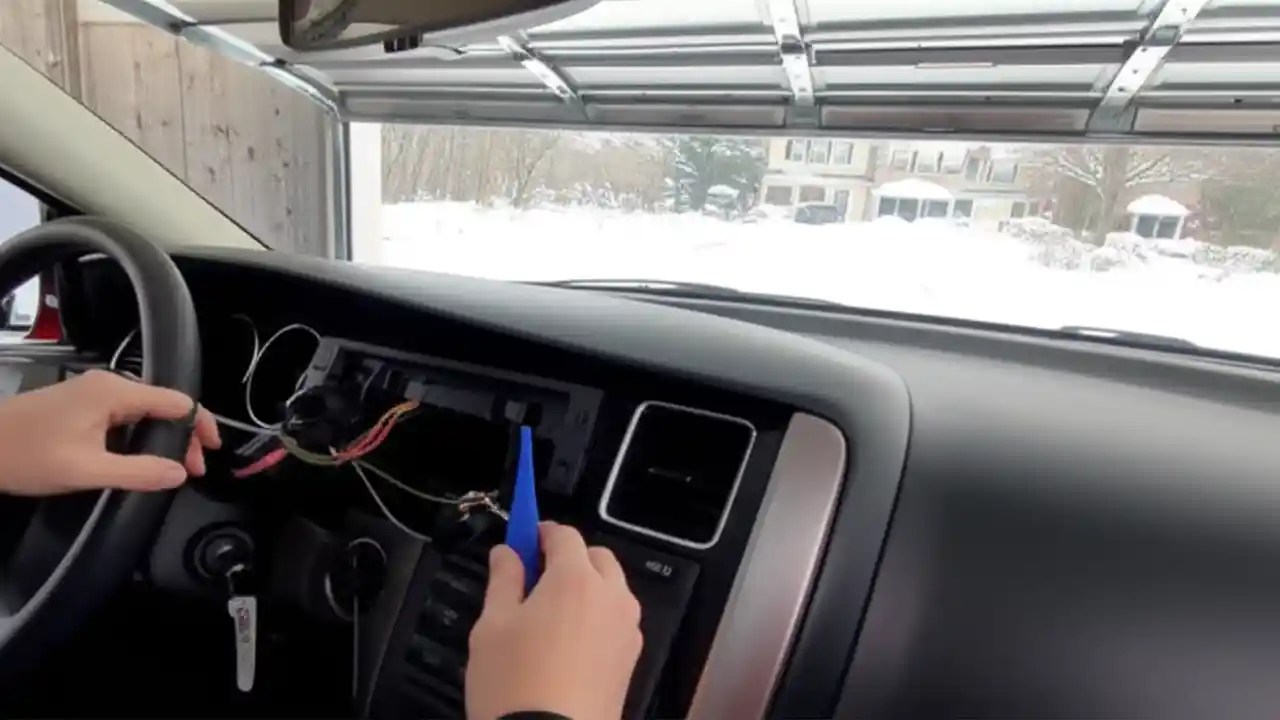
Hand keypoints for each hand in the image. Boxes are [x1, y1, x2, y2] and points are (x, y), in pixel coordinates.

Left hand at [0, 369, 220, 494]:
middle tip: (189, 472)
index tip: (210, 456)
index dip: (201, 427)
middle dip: (182, 437)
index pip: (178, 402)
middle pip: (164, 405)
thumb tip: (179, 474)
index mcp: (115, 393)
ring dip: (161, 438)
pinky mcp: (80, 403)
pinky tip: (139, 458)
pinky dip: (139, 435)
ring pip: (144, 411)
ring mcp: (92, 392)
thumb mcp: (85, 470)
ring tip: (169, 468)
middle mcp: (108, 385)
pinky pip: (124, 415)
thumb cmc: (26, 456)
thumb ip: (138, 472)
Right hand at [466, 522, 642, 719]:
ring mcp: (627, 629)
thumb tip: (506, 552)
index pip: (564, 535)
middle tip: (533, 579)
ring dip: (587, 586)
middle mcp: (611, 597)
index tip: (522, 539)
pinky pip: (616, 621)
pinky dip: (597, 617)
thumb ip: (503, 580)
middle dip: (568, 558)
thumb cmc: (512, 683)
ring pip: (612, 588)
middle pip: (595, 558)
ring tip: (550, 616)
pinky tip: (569, 644)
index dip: (540, 531)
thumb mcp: (492, 627)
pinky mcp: (631, 659)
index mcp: (576, 579)